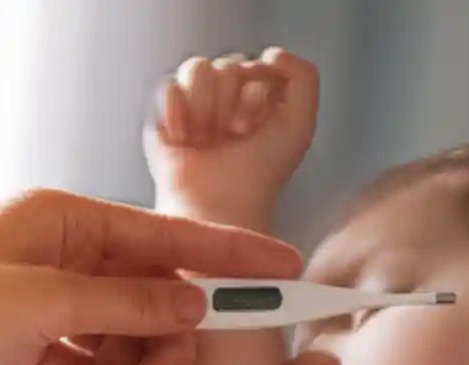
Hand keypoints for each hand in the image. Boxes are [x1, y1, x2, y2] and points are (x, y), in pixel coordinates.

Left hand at [0, 188, 301, 364]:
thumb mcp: (40, 300)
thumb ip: (123, 303)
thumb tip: (192, 302)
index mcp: (63, 219)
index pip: (165, 236)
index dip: (228, 257)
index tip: (283, 272)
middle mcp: (58, 255)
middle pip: (149, 295)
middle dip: (164, 340)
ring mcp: (41, 302)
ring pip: (120, 336)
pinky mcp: (23, 346)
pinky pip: (85, 364)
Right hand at [146, 47, 319, 224]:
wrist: (217, 207)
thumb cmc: (259, 175)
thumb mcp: (299, 126)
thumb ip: (304, 78)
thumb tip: (272, 53)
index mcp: (259, 96)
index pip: (257, 64)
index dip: (257, 95)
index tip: (256, 129)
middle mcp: (227, 98)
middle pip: (227, 64)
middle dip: (231, 104)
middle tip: (232, 137)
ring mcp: (195, 105)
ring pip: (196, 67)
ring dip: (205, 107)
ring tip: (206, 139)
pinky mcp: (164, 117)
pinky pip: (167, 86)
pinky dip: (177, 113)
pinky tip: (184, 140)